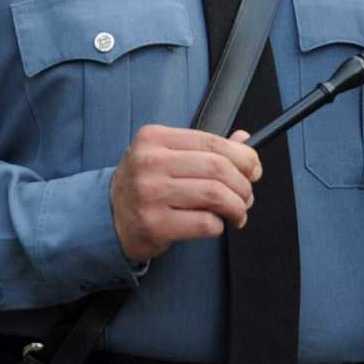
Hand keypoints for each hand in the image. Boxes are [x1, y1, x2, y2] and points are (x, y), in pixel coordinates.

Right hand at [109, 124, 259, 264]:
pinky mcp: (154, 224)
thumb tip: (244, 140)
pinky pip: (205, 223)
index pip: (212, 142)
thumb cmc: (145, 185)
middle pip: (218, 168)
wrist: (109, 217)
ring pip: (215, 195)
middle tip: (247, 196)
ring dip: (237, 207)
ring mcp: (150, 194)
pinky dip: (219, 226)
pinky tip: (215, 225)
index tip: (254, 169)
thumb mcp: (166, 156)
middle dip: (243, 184)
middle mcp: (150, 162)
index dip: (243, 156)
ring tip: (237, 212)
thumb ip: (204, 148)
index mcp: (155, 138)